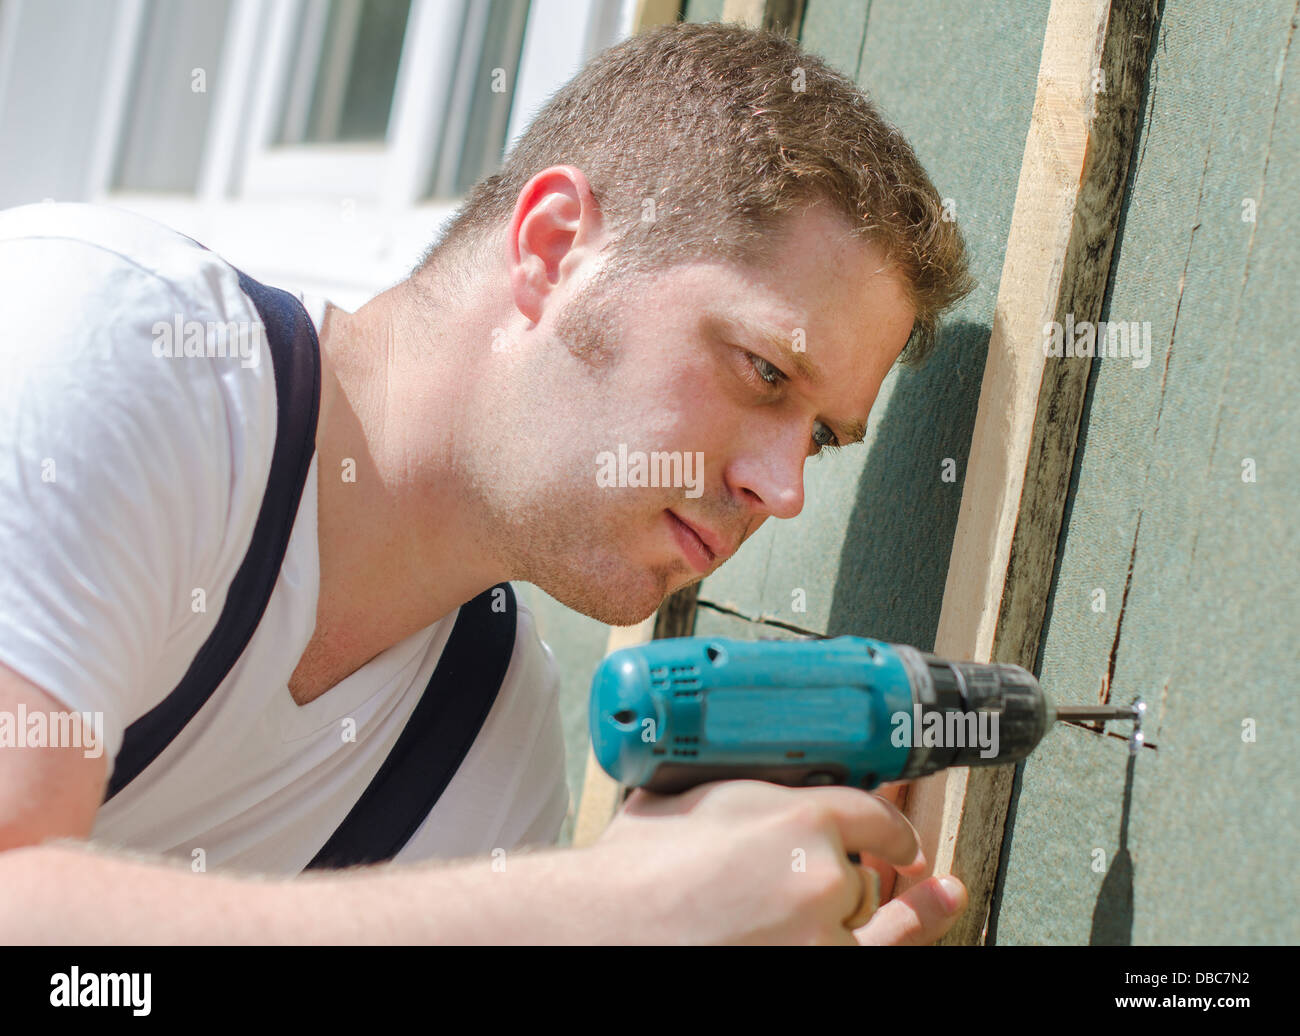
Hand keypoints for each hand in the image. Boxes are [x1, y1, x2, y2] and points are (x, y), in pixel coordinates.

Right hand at [589, 779, 967, 944]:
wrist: (600, 930)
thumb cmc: (630, 874)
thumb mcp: (691, 798)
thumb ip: (738, 789)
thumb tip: (749, 782)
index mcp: (799, 820)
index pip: (871, 816)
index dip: (889, 827)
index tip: (897, 837)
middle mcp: (823, 878)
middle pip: (863, 875)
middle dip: (842, 874)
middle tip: (822, 876)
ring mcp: (821, 938)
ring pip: (861, 922)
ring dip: (850, 915)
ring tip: (887, 901)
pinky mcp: (813, 969)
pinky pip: (864, 954)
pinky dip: (886, 937)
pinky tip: (922, 914)